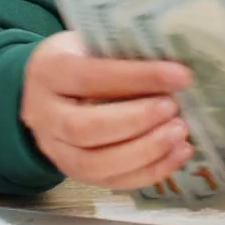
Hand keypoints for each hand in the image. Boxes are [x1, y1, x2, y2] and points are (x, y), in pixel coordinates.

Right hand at [19, 32, 195, 189]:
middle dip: (137, 121)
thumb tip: (176, 69)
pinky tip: (178, 154)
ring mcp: (55, 149)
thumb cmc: (81, 59)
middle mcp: (44, 115)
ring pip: (94, 164)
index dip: (137, 78)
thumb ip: (123, 53)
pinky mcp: (74, 173)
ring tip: (180, 133)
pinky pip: (110, 182)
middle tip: (174, 108)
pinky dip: (149, 172)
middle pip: (84, 128)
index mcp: (49, 72)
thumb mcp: (93, 43)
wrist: (46, 88)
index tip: (180, 76)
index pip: (90, 78)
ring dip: (145, 152)